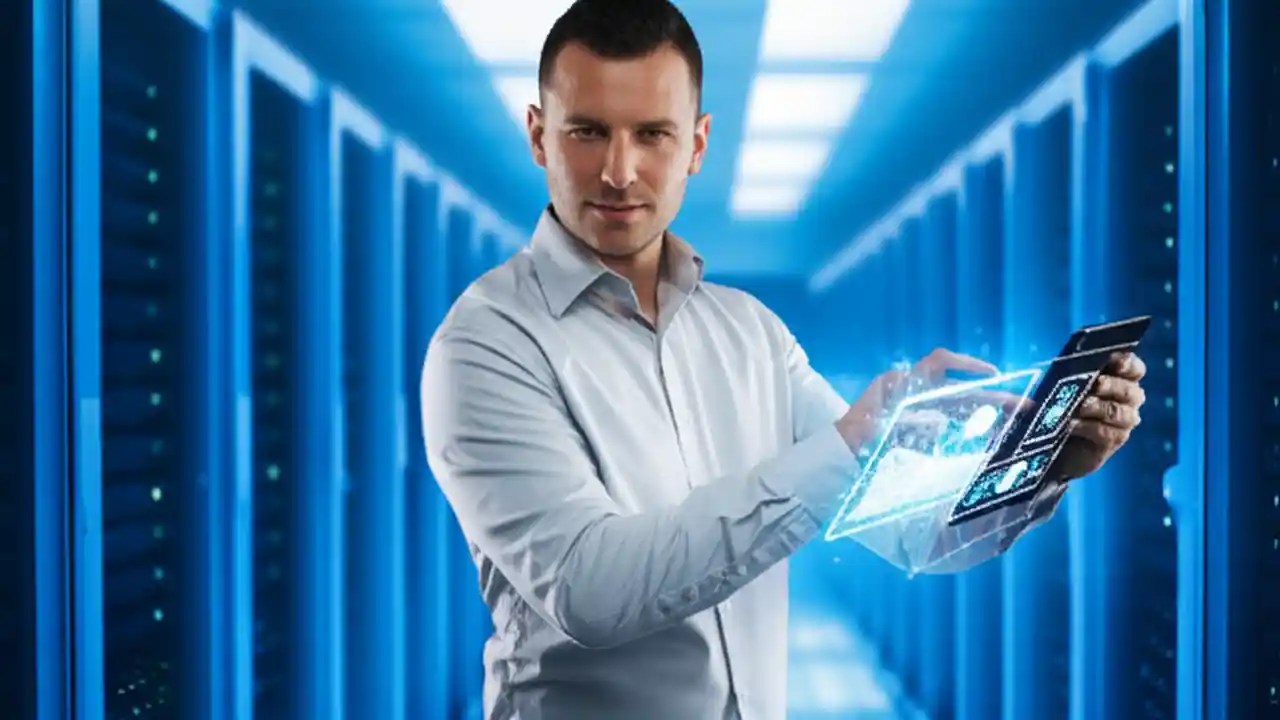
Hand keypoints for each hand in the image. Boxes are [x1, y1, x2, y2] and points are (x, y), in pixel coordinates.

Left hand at [836, 347, 1001, 452]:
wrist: (838, 458)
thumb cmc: (852, 440)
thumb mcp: (876, 428)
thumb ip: (904, 425)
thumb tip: (940, 424)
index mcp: (902, 385)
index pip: (939, 363)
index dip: (966, 364)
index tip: (992, 373)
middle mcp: (913, 391)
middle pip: (958, 389)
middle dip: (991, 396)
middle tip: (1024, 406)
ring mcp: (917, 409)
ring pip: (958, 405)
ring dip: (985, 412)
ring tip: (1015, 421)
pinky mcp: (917, 427)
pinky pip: (949, 421)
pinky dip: (968, 426)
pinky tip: (988, 435)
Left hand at [1049, 351, 1147, 481]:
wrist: (1054, 446)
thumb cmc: (1057, 408)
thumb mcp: (1056, 389)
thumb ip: (1058, 377)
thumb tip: (1036, 372)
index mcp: (1120, 379)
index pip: (1134, 367)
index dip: (1127, 362)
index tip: (1112, 359)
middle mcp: (1128, 399)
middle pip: (1129, 389)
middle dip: (1111, 385)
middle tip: (1093, 384)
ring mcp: (1124, 422)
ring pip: (1119, 411)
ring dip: (1098, 407)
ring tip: (1078, 406)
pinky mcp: (1114, 441)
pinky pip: (1106, 432)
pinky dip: (1088, 427)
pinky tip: (1070, 424)